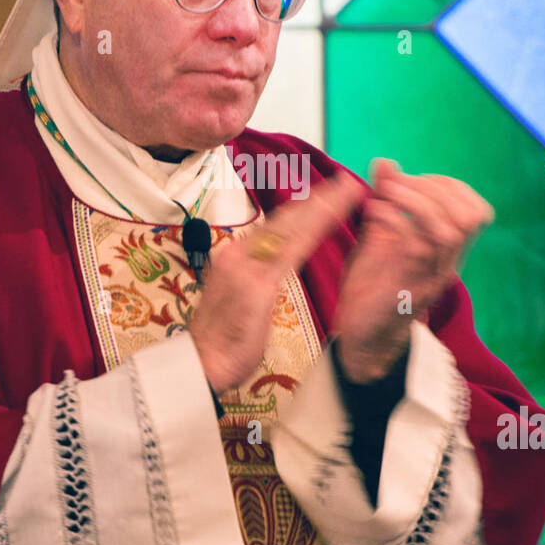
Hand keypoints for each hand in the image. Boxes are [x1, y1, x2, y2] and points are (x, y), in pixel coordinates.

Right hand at [189, 170, 363, 394]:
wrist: (198, 364)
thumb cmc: (220, 341)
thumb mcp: (238, 302)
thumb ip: (254, 282)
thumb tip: (267, 274)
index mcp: (236, 257)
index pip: (275, 227)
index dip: (302, 210)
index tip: (324, 196)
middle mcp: (239, 253)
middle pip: (285, 219)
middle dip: (317, 198)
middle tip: (343, 181)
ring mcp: (246, 266)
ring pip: (291, 226)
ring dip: (322, 205)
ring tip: (346, 189)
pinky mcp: (257, 284)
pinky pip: (293, 248)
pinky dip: (316, 226)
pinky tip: (333, 213)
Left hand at [332, 160, 493, 382]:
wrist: (360, 339)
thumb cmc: (371, 286)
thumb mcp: (379, 235)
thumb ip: (387, 200)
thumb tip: (386, 162)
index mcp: (448, 252)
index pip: (477, 211)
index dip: (449, 186)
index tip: (412, 181)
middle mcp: (447, 266)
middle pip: (470, 217)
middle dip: (434, 189)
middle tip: (395, 186)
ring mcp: (429, 280)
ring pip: (448, 231)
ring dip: (416, 201)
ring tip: (385, 194)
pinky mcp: (405, 290)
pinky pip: (414, 247)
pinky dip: (395, 219)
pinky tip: (373, 213)